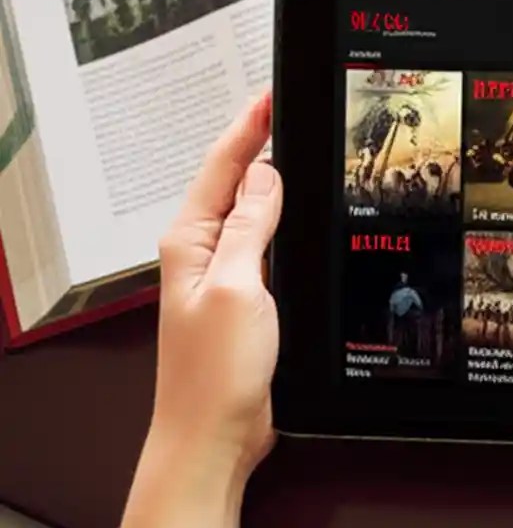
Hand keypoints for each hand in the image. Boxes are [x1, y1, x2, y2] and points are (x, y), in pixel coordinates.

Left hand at [123, 93, 280, 527]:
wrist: (214, 434)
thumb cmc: (214, 373)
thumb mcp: (239, 287)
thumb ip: (251, 226)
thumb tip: (266, 174)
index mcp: (191, 240)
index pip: (223, 165)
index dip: (249, 125)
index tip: (272, 93)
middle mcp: (204, 251)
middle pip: (236, 182)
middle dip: (262, 143)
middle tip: (293, 108)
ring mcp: (225, 274)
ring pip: (255, 213)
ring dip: (277, 183)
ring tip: (304, 149)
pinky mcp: (246, 297)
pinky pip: (267, 244)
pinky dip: (287, 223)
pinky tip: (305, 216)